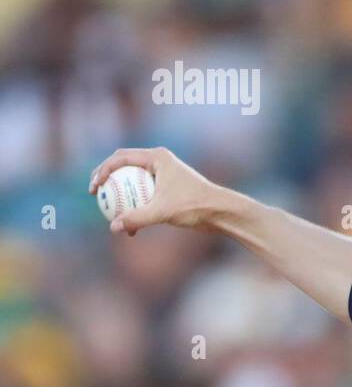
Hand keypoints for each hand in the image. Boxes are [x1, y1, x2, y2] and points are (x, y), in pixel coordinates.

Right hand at [88, 147, 225, 236]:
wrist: (221, 212)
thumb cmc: (195, 206)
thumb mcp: (163, 212)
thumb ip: (136, 218)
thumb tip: (113, 227)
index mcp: (157, 157)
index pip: (119, 158)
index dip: (102, 171)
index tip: (94, 189)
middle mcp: (159, 162)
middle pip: (123, 167)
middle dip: (106, 180)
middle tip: (95, 195)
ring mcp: (163, 175)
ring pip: (132, 184)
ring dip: (120, 198)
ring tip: (108, 213)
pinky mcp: (167, 189)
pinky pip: (144, 197)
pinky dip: (136, 209)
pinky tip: (131, 230)